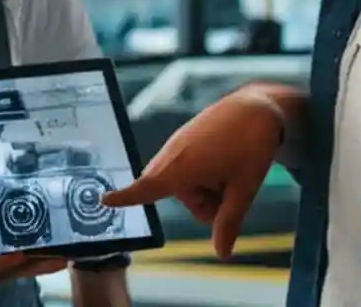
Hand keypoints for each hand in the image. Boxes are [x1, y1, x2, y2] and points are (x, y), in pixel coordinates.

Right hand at [0, 253, 67, 306]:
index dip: (3, 264)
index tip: (20, 254)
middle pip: (13, 272)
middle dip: (37, 264)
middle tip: (64, 255)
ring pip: (17, 268)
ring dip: (39, 261)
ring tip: (65, 251)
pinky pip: (10, 264)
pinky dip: (28, 256)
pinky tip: (43, 248)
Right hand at [100, 89, 284, 259]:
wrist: (258, 106)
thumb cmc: (251, 147)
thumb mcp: (244, 189)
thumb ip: (228, 222)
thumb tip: (221, 254)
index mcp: (181, 169)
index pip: (145, 189)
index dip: (124, 198)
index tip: (102, 200)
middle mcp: (171, 155)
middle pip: (176, 195)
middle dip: (201, 202)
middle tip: (229, 190)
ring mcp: (176, 144)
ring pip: (183, 181)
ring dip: (203, 186)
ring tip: (230, 171)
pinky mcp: (184, 137)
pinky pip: (184, 165)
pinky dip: (201, 172)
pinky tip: (224, 160)